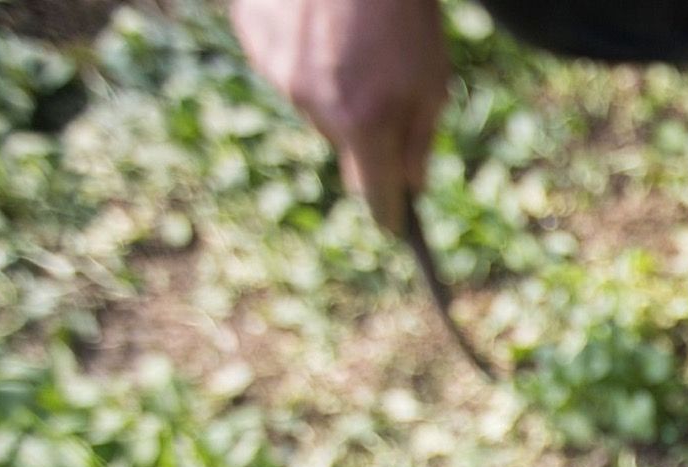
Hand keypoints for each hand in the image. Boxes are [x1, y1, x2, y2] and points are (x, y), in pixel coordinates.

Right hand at [232, 0, 447, 228]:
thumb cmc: (405, 10)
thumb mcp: (433, 78)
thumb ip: (419, 139)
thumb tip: (412, 186)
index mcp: (364, 121)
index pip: (375, 194)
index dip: (389, 212)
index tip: (395, 224)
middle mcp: (314, 106)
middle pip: (344, 145)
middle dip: (366, 128)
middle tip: (384, 84)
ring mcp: (277, 72)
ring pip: (312, 103)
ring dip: (333, 84)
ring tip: (354, 38)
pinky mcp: (254, 38)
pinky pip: (284, 65)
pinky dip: (302, 51)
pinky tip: (321, 21)